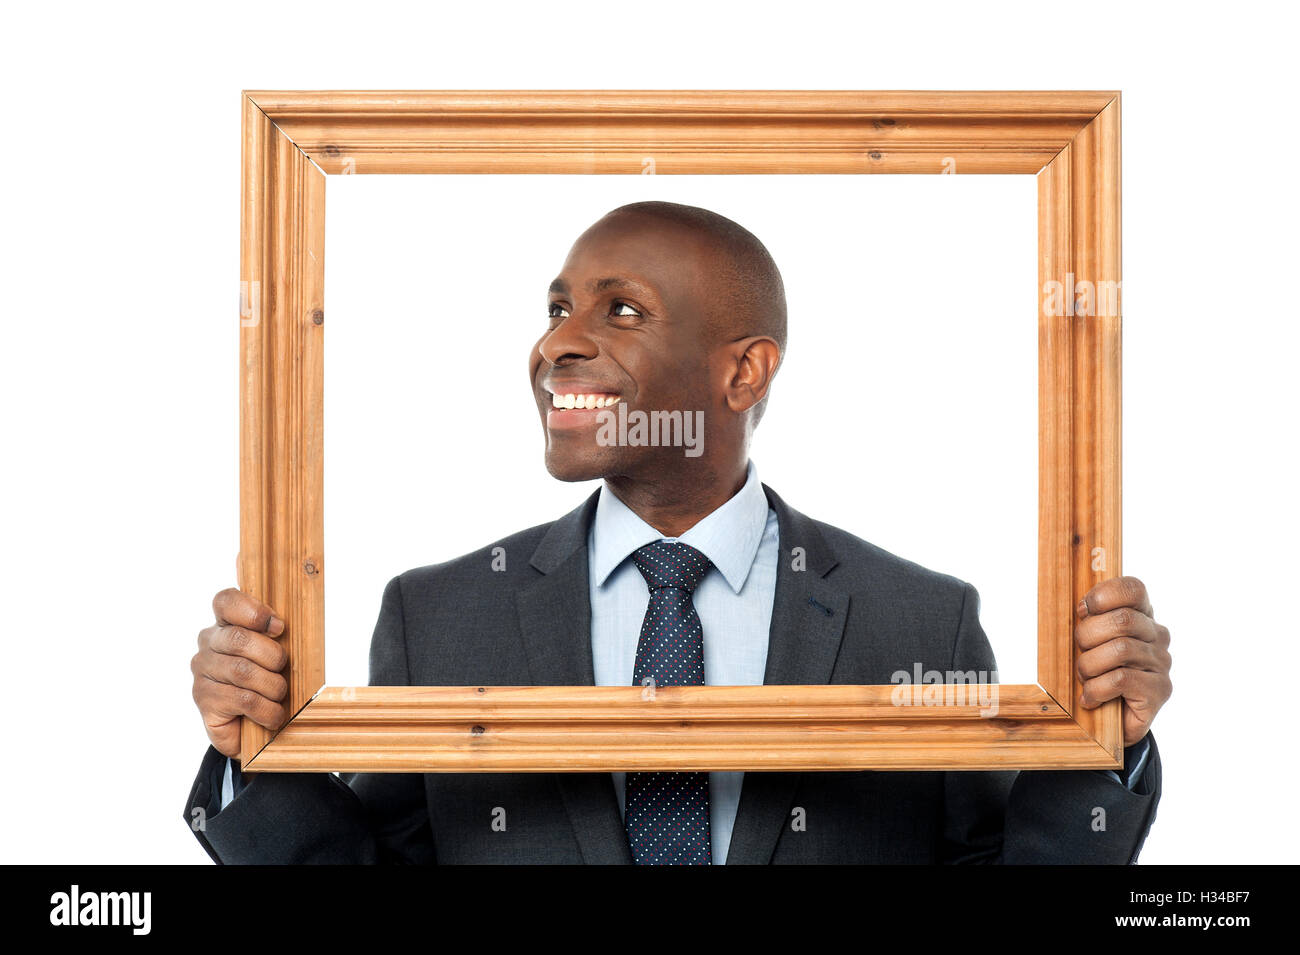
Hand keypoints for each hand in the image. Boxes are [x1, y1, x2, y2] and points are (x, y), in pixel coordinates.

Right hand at [191, 588, 289, 757]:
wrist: (250, 729)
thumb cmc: (267, 683)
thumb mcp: (276, 654)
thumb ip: (276, 637)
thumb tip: (283, 626)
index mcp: (225, 623)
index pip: (226, 601)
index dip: (254, 612)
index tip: (278, 628)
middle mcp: (208, 644)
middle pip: (239, 638)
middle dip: (272, 656)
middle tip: (282, 669)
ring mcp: (202, 672)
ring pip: (242, 671)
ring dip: (272, 686)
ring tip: (279, 695)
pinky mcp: (204, 700)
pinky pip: (243, 699)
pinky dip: (267, 709)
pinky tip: (272, 715)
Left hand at [1074, 576, 1172, 746]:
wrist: (1112, 722)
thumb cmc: (1096, 673)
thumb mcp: (1089, 641)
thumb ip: (1089, 620)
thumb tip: (1082, 607)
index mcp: (1141, 616)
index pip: (1132, 589)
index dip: (1103, 595)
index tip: (1083, 611)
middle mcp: (1157, 636)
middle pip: (1122, 620)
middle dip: (1088, 636)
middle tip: (1080, 653)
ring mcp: (1161, 664)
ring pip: (1119, 650)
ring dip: (1089, 666)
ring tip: (1084, 679)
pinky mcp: (1159, 691)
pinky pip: (1121, 679)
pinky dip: (1097, 689)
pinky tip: (1090, 698)